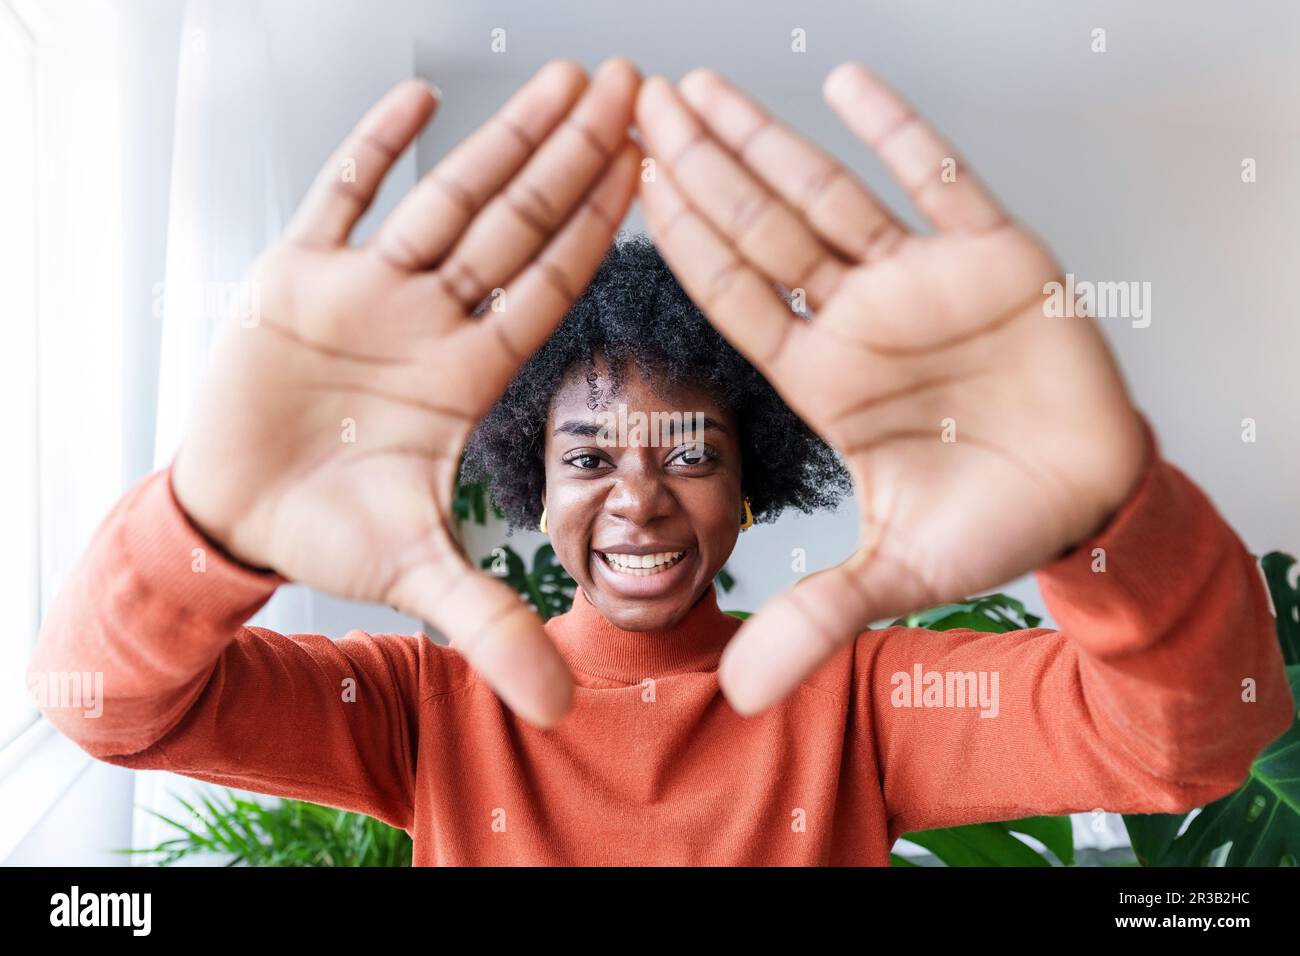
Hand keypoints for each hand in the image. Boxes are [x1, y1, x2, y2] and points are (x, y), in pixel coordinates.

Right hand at [172, 58, 641, 727]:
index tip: (656, 173)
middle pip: (517, 223)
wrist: (240, 516)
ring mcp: (365, 291)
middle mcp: (428, 319)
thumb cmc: (331, 534)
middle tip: (637, 88)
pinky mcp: (292, 278)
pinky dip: (373, 152)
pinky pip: (339, 200)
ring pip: (447, 198)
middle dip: (575, 156)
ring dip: (503, 138)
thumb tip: (564, 707)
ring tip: (566, 79)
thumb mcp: (418, 575)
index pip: (549, 286)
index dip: (602, 231)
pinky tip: (419, 102)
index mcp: (466, 373)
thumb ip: (491, 625)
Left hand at [635, 64, 1148, 715]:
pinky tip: (846, 83)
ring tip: (701, 89)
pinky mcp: (995, 257)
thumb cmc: (992, 525)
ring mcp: (921, 282)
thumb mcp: (894, 576)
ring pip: (830, 197)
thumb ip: (817, 619)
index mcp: (824, 380)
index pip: (736, 302)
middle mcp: (859, 320)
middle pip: (761, 233)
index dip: (684, 247)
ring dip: (767, 141)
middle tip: (636, 108)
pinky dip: (899, 132)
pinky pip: (942, 181)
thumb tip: (740, 698)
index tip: (629, 192)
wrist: (1089, 501)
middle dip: (700, 173)